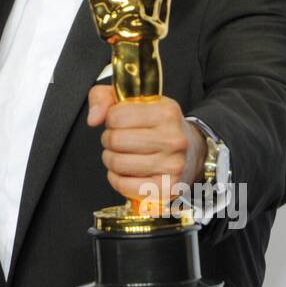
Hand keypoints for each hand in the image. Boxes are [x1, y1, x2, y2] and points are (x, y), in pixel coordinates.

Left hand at [85, 86, 204, 208]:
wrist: (192, 152)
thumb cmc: (157, 126)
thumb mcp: (134, 101)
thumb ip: (104, 98)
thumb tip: (93, 119)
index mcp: (166, 112)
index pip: (116, 116)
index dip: (111, 120)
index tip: (119, 122)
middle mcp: (173, 139)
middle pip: (115, 140)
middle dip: (109, 140)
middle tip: (118, 141)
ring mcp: (172, 165)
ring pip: (117, 163)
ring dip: (111, 159)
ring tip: (121, 154)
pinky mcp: (167, 188)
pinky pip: (124, 185)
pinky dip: (117, 179)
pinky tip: (126, 172)